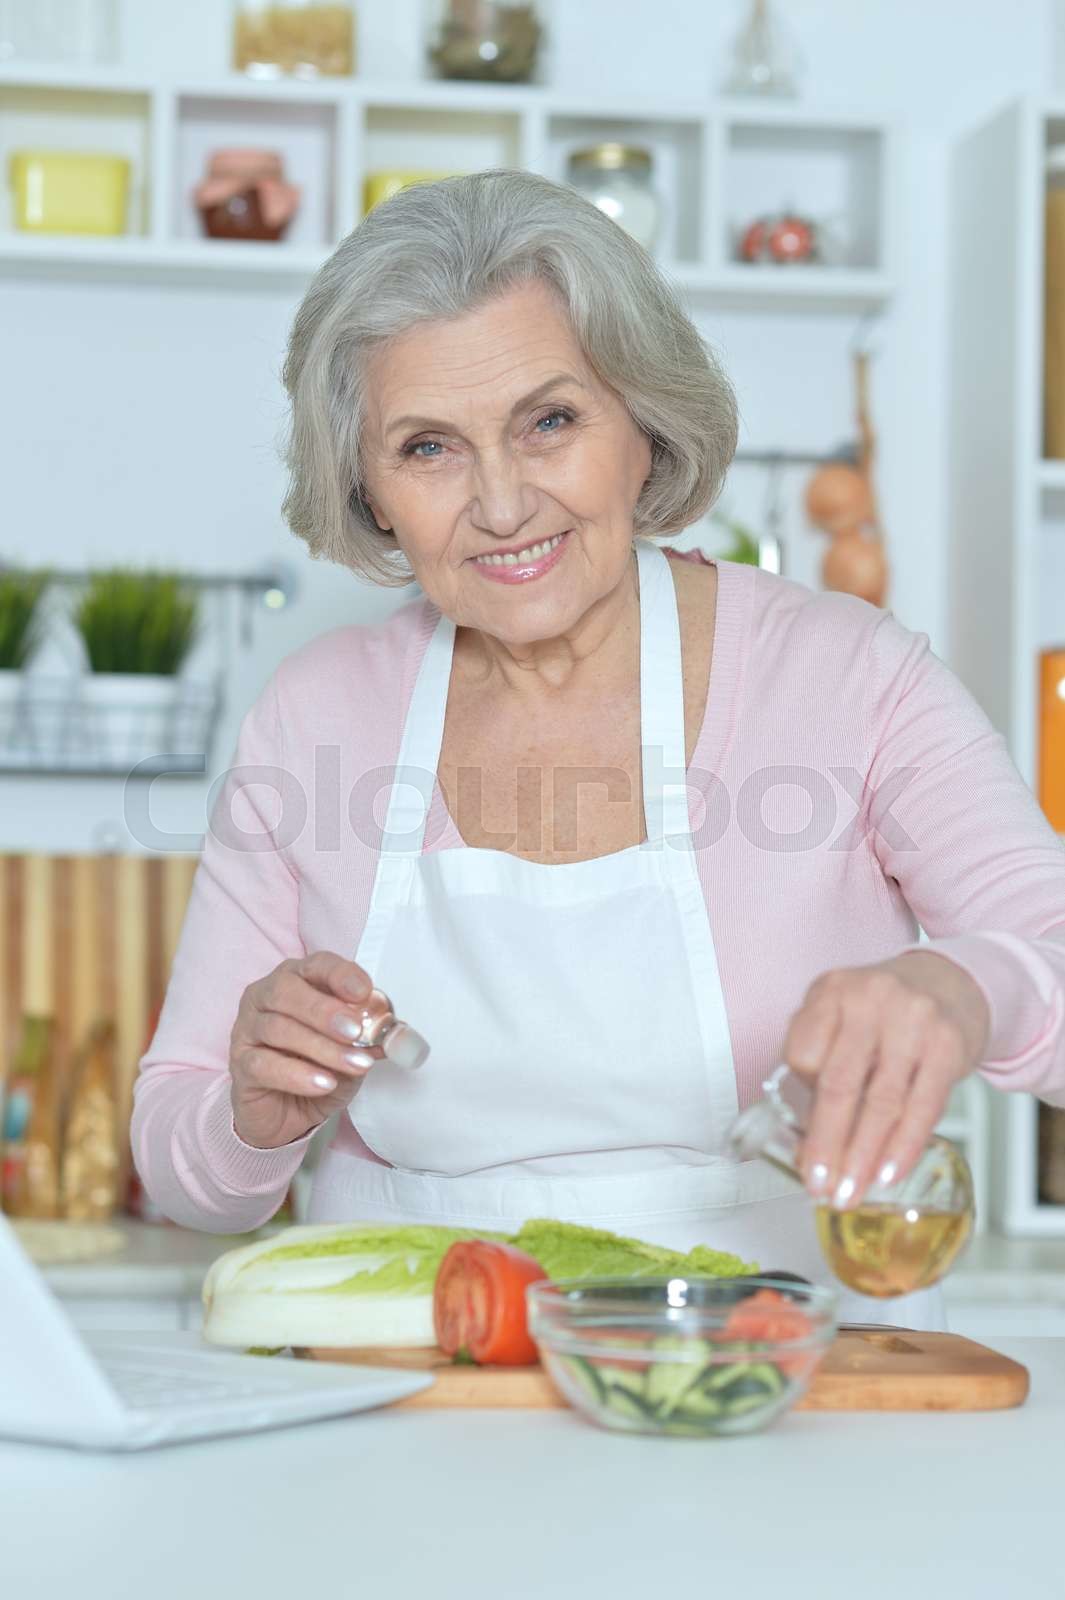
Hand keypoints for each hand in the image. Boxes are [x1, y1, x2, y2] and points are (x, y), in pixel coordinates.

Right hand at [229, 951, 386, 1149]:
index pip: (315, 965)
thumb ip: (371, 1038)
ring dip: (321, 1048)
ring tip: (355, 1066)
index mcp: (296, 981)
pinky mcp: (240, 1065)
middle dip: (324, 1010)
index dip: (339, 974)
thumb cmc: (319, 1069)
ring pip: (278, 1028)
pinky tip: (324, 1083)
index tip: (364, 992)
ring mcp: (247, 1030)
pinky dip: (297, 1074)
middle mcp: (264, 997)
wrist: (286, 1114)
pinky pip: (263, 1064)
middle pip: (287, 991)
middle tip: (354, 1031)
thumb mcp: (352, 1051)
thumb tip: (398, 1034)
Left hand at [780, 952, 990, 1207]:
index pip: (802, 1055)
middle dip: (827, 1144)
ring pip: (882, 1102)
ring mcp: (913, 1020)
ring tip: (850, 1191)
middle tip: (818, 1184)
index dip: (800, 1099)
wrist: (950, 984)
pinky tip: (889, 1173)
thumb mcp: (842, 1014)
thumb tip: (805, 1140)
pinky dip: (904, 1147)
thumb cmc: (885, 1011)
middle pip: (840, 1084)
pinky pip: (924, 1106)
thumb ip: (820, 1063)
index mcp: (832, 991)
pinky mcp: (948, 1044)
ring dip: (863, 1156)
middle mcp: (870, 999)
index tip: (799, 1138)